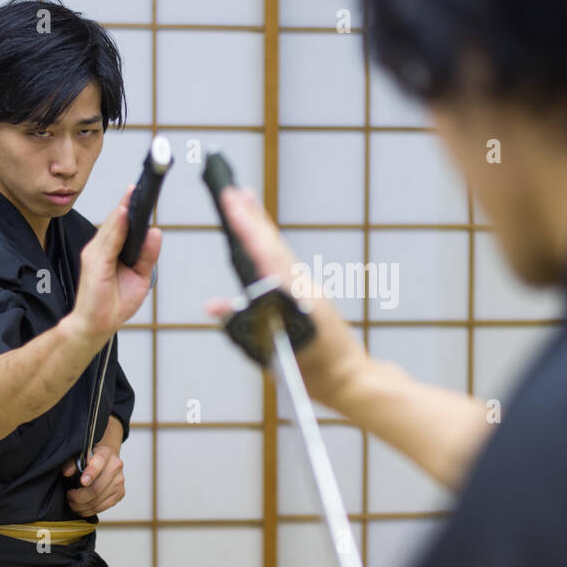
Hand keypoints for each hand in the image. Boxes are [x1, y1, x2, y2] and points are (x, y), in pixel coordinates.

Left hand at [62, 443, 124, 516]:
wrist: (106, 461)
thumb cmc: (90, 459)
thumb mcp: (78, 456)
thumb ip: (71, 462)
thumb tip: (67, 472)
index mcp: (105, 453)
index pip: (99, 462)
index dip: (91, 473)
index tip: (82, 482)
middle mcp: (115, 467)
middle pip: (96, 488)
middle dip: (78, 497)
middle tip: (69, 496)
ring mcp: (119, 482)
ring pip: (97, 501)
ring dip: (81, 506)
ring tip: (72, 502)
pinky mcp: (120, 494)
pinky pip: (102, 508)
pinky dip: (88, 510)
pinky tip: (81, 507)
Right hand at [70, 184, 162, 342]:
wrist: (94, 325)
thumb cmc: (114, 303)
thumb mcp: (140, 277)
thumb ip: (147, 255)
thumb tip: (156, 231)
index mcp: (113, 250)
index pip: (123, 224)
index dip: (131, 206)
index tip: (141, 189)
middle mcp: (102, 248)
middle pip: (117, 220)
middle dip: (127, 201)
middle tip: (139, 184)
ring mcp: (95, 253)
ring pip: (112, 226)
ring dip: (122, 209)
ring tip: (133, 191)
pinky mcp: (93, 262)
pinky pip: (107, 241)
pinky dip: (116, 226)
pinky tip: (123, 214)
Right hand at [203, 186, 368, 411]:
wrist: (354, 379)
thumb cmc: (316, 372)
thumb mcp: (273, 355)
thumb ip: (242, 327)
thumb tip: (212, 306)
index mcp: (294, 296)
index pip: (265, 253)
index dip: (247, 226)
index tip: (232, 199)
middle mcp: (303, 285)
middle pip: (273, 244)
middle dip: (252, 215)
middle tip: (233, 187)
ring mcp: (308, 289)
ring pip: (280, 251)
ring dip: (261, 227)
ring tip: (245, 203)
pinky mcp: (310, 296)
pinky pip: (285, 264)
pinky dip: (270, 247)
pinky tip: (262, 242)